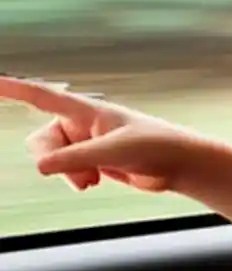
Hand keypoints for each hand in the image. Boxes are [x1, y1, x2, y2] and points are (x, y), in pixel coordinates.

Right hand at [0, 75, 203, 191]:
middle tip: (81, 175)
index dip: (14, 89)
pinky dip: (75, 178)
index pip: (42, 96)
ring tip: (92, 181)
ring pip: (51, 158)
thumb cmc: (154, 146)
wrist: (177, 165)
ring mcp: (84, 142)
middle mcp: (80, 124)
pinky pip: (65, 170)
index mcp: (86, 110)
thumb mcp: (113, 151)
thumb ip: (76, 158)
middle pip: (41, 140)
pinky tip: (96, 181)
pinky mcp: (91, 160)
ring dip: (67, 173)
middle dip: (53, 159)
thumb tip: (39, 165)